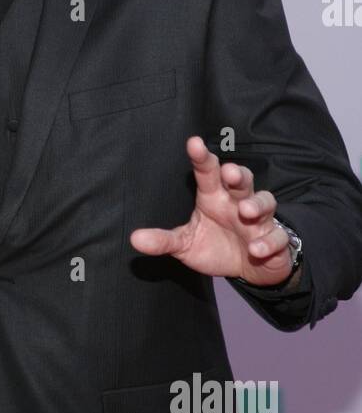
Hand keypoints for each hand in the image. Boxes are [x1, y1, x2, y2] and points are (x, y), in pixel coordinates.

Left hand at [130, 136, 295, 286]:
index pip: (208, 173)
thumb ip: (163, 240)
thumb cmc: (215, 246)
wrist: (249, 269)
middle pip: (242, 180)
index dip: (202, 158)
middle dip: (238, 174)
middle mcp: (238, 203)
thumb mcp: (185, 244)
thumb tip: (135, 239)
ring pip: (266, 201)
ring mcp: (259, 221)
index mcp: (214, 198)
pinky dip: (269, 241)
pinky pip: (277, 237)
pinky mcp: (274, 241)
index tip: (194, 143)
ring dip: (257, 204)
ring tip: (246, 211)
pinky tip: (257, 249)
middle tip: (229, 173)